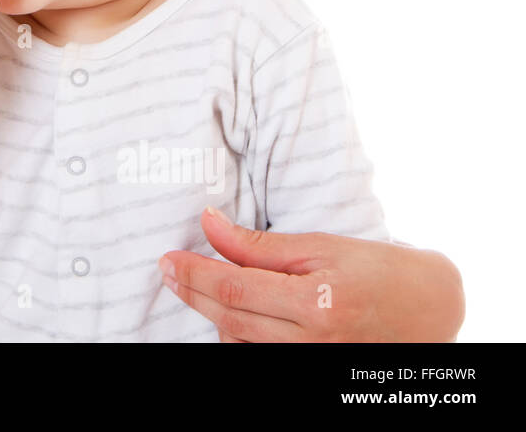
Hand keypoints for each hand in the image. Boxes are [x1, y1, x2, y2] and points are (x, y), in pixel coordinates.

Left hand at [159, 207, 464, 341]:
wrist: (429, 309)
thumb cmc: (376, 270)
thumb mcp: (320, 245)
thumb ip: (259, 243)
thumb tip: (208, 222)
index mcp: (318, 303)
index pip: (236, 287)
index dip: (194, 274)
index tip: (166, 259)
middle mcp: (314, 341)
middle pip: (230, 319)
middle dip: (192, 293)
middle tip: (167, 270)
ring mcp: (314, 363)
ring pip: (239, 343)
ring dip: (213, 314)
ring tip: (201, 285)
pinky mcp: (312, 372)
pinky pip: (258, 357)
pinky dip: (236, 336)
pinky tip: (230, 312)